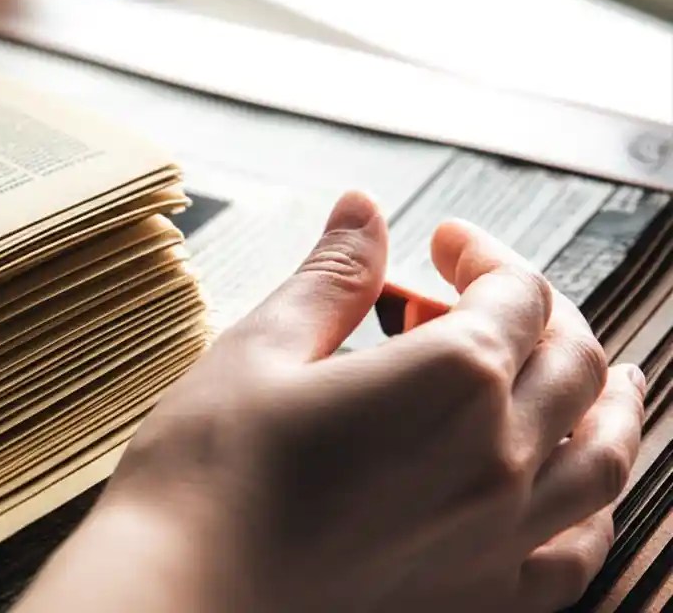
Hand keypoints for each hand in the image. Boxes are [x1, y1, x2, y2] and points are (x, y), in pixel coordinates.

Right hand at [17, 192, 643, 612]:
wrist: (184, 592)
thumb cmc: (209, 475)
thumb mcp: (262, 348)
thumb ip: (331, 277)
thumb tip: (363, 212)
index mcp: (451, 379)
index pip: (513, 293)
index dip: (482, 254)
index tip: (443, 245)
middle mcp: (498, 456)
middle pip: (573, 363)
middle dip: (538, 313)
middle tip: (483, 300)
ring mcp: (499, 534)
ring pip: (603, 457)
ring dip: (603, 401)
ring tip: (595, 378)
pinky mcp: (479, 595)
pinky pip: (576, 551)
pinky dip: (591, 508)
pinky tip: (569, 489)